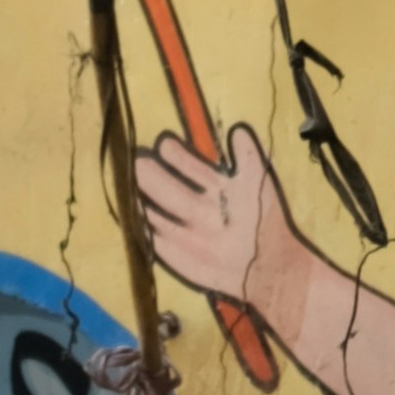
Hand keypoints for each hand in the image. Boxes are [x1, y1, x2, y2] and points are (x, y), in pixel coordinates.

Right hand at [135, 121, 284, 306]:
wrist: (266, 264)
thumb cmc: (264, 219)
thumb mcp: (259, 182)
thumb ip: (247, 157)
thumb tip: (238, 130)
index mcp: (211, 185)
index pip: (187, 164)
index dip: (176, 155)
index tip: (165, 145)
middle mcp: (192, 204)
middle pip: (164, 186)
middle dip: (150, 174)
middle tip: (138, 162)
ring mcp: (180, 229)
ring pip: (154, 210)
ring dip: (141, 200)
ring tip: (128, 186)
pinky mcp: (172, 253)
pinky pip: (152, 239)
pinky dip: (142, 230)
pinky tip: (134, 219)